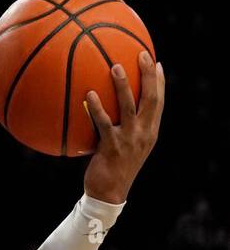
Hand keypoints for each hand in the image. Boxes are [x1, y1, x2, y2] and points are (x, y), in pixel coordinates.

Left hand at [84, 50, 163, 203]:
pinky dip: (96, 108)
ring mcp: (128, 140)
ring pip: (129, 107)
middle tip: (142, 54)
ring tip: (115, 66)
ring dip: (123, 85)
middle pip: (151, 99)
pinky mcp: (111, 147)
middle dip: (148, 75)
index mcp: (150, 132)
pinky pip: (103, 123)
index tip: (157, 62)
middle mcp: (143, 134)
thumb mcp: (127, 147)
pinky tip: (89, 94)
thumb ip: (127, 127)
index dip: (160, 82)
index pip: (159, 102)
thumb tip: (113, 106)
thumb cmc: (114, 168)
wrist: (108, 195)